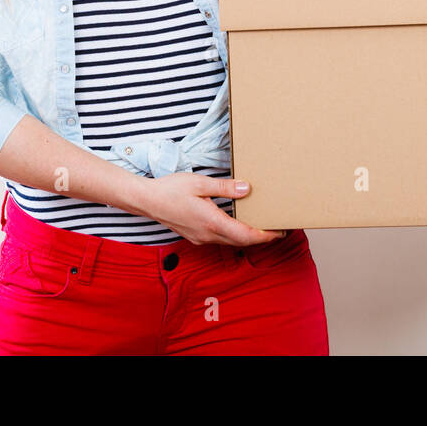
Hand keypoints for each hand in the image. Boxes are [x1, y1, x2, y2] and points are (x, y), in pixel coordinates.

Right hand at [137, 173, 286, 246]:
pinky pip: (220, 239)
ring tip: (263, 227)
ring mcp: (201, 238)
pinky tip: (238, 224)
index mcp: (212, 222)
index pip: (246, 235)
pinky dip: (235, 235)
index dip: (265, 235)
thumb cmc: (170, 190)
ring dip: (248, 237)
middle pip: (241, 241)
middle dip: (261, 237)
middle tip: (278, 229)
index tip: (280, 231)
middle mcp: (208, 235)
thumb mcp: (199, 183)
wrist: (146, 201)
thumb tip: (247, 189)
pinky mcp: (195, 236)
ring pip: (231, 242)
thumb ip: (225, 187)